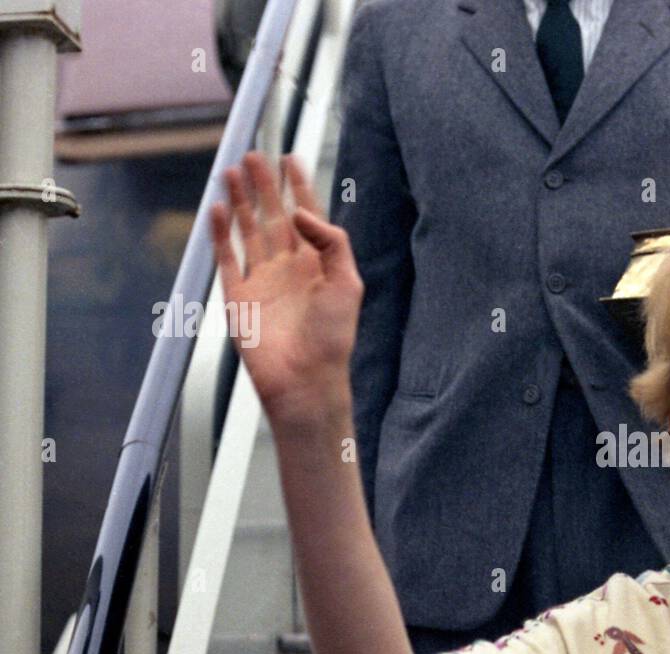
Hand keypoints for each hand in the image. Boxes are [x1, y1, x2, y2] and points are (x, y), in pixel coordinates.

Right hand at [211, 151, 362, 425]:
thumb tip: (300, 211)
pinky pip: (226, 257)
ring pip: (249, 230)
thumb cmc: (332, 337)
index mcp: (319, 265)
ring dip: (242, 201)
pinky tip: (219, 208)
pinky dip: (221, 233)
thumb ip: (332, 243)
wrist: (304, 378)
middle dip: (264, 186)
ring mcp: (263, 280)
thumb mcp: (347, 284)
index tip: (290, 158)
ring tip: (232, 170)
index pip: (307, 216)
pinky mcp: (239, 296)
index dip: (299, 187)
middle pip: (274, 216)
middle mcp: (290, 268)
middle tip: (255, 155)